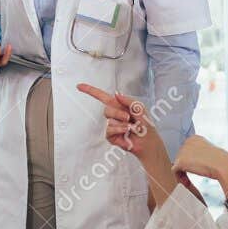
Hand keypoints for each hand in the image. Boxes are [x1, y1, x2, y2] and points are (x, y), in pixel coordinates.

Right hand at [76, 83, 176, 208]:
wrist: (148, 142)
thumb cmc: (145, 124)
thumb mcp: (140, 108)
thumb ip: (128, 100)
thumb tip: (116, 94)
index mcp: (119, 105)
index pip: (102, 97)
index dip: (90, 91)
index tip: (79, 86)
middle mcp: (113, 114)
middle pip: (106, 109)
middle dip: (118, 112)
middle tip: (129, 118)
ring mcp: (111, 126)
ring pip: (109, 120)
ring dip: (121, 123)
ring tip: (131, 128)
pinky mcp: (111, 136)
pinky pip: (109, 130)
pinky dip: (119, 130)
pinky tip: (127, 133)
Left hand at [173, 135, 227, 195]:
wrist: (225, 165)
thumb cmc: (222, 161)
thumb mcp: (209, 154)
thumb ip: (200, 156)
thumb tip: (194, 163)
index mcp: (195, 138)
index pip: (186, 151)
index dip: (189, 163)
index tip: (195, 170)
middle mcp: (187, 142)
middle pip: (181, 158)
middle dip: (186, 168)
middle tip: (191, 177)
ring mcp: (183, 150)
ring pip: (178, 165)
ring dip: (183, 174)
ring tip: (190, 181)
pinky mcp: (180, 161)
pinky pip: (175, 172)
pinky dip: (180, 178)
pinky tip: (187, 183)